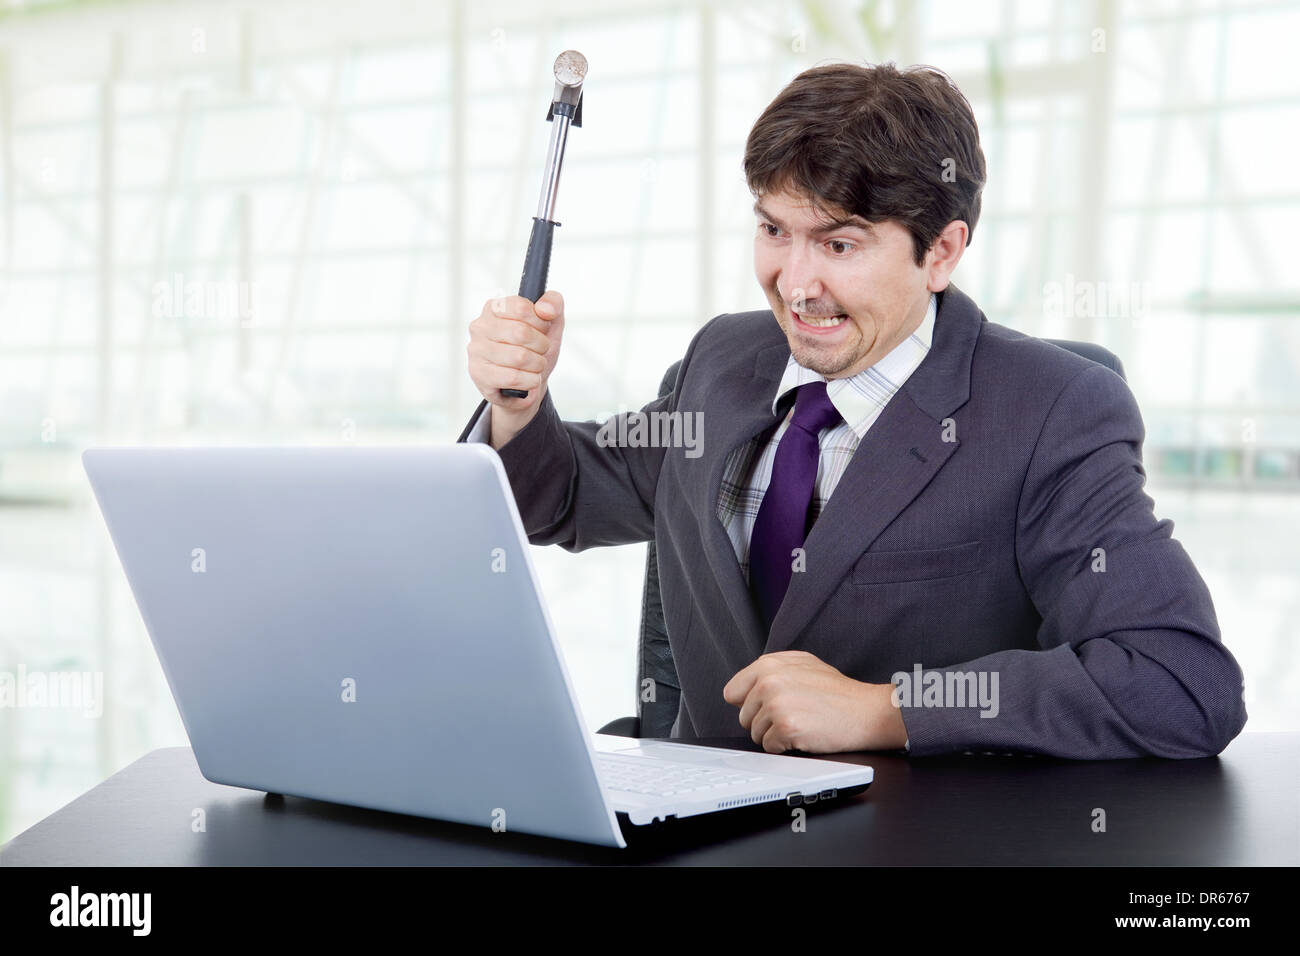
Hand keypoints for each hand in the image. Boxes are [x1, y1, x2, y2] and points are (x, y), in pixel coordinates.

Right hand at [466, 290, 564, 446]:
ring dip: (537, 365)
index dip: (540, 322)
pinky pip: (513, 377)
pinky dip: (530, 381)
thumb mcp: (550, 324)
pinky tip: (529, 379)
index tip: (541, 330)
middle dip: (541, 346)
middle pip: (521, 333)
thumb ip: (553, 304)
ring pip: (519, 357)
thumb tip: (545, 309)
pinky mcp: (478, 374)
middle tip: (540, 351)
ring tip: (534, 366)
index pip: (521, 308)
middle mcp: (480, 326)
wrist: (526, 384)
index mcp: (495, 308)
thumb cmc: (534, 350)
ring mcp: (476, 350)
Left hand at [722, 650, 906, 753]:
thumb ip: (772, 669)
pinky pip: (769, 747)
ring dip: (774, 735)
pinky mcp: (785, 727)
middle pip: (743, 716)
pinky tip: (803, 736)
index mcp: (769, 664)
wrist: (867, 711)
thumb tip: (745, 685)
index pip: (732, 692)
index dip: (748, 704)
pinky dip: (784, 747)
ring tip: (801, 724)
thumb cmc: (838, 692)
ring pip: (755, 733)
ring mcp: (776, 704)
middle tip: (792, 716)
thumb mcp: (803, 664)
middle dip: (763, 721)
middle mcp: (769, 681)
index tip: (763, 708)